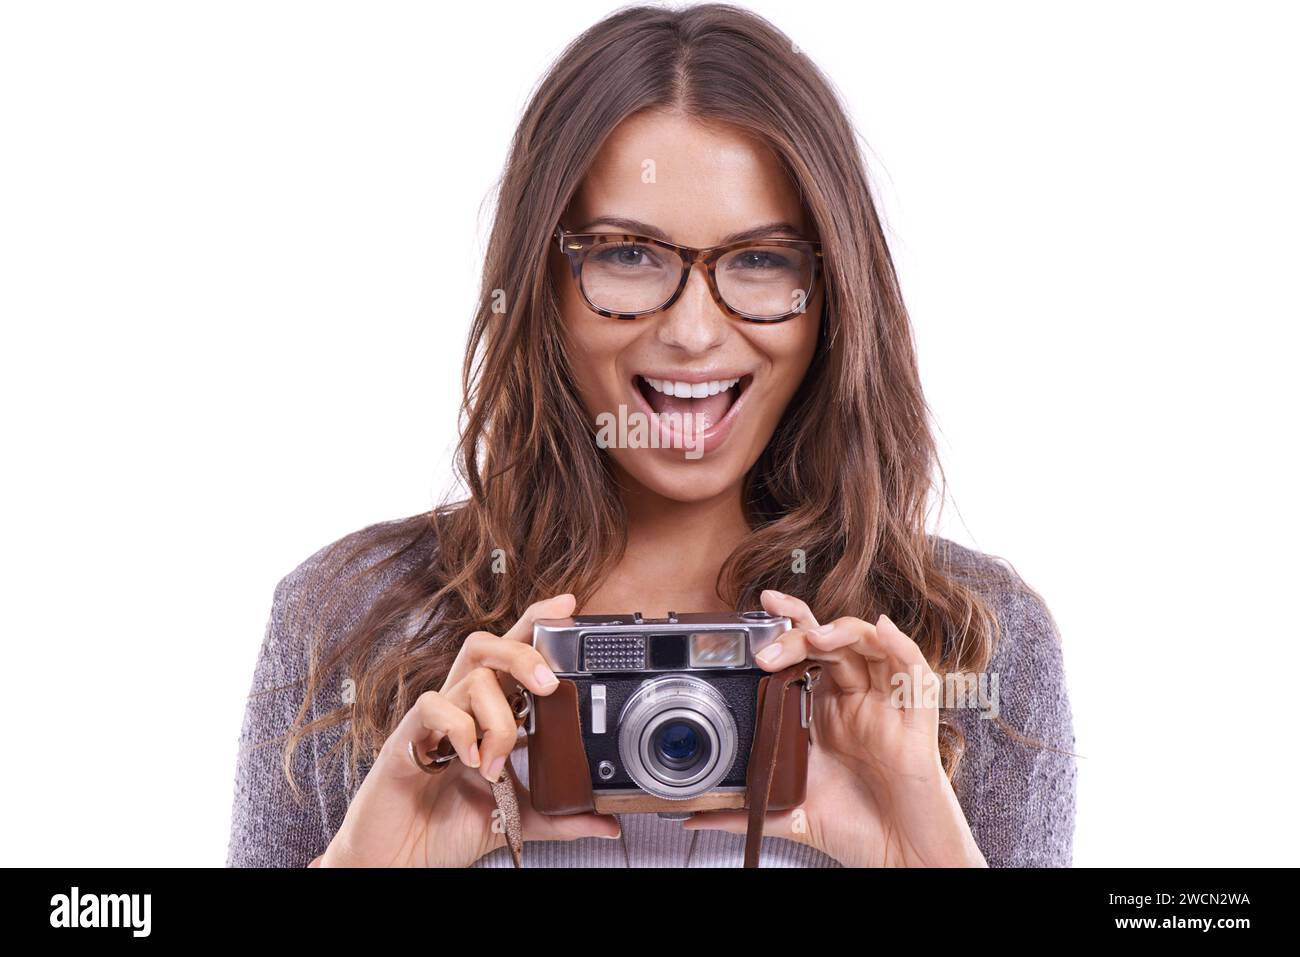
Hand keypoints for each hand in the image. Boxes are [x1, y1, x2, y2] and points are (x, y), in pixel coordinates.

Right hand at [317, 594, 619, 866]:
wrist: (399, 860)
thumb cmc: (447, 828)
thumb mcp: (518, 819)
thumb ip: (561, 815)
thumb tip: (609, 822)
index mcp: (486, 714)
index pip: (511, 653)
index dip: (537, 622)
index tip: (570, 607)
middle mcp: (460, 708)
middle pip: (486, 645)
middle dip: (523, 652)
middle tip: (549, 684)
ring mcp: (432, 722)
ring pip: (471, 678)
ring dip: (498, 717)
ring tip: (498, 761)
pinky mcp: (405, 741)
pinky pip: (433, 708)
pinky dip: (461, 729)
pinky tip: (470, 759)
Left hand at [683, 590, 986, 866]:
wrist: (898, 862)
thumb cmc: (855, 831)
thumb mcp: (789, 815)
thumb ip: (743, 811)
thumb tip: (692, 816)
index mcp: (827, 711)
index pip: (809, 651)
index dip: (788, 625)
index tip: (759, 609)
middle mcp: (857, 701)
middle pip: (833, 642)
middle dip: (801, 634)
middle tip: (769, 650)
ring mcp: (888, 708)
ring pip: (873, 645)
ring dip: (844, 631)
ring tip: (816, 637)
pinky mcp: (917, 723)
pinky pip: (916, 672)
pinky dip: (901, 645)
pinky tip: (883, 630)